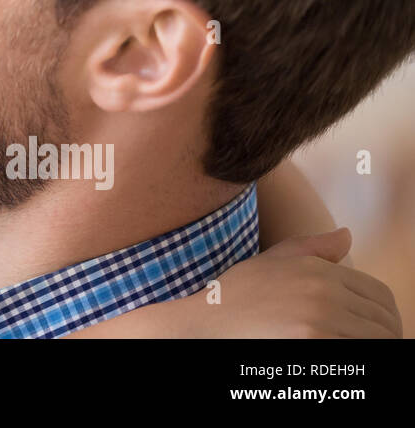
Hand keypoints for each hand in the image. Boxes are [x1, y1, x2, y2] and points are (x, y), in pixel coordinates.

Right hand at [189, 227, 401, 337]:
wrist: (208, 317)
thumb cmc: (239, 292)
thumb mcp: (274, 259)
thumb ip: (314, 247)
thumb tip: (347, 236)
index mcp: (320, 270)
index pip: (380, 296)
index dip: (387, 315)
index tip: (381, 329)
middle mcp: (325, 292)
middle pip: (383, 322)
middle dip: (386, 335)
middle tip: (371, 343)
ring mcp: (321, 320)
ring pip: (376, 340)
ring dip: (374, 347)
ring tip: (357, 350)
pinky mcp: (313, 343)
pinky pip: (355, 353)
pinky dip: (356, 357)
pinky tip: (344, 360)